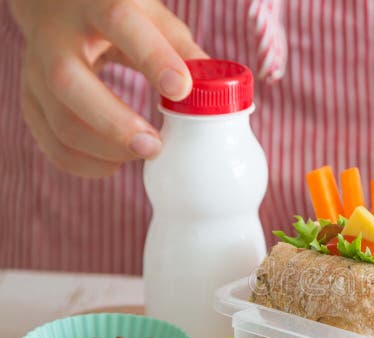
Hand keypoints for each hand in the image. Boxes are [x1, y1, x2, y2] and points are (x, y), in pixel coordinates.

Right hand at [9, 0, 206, 177]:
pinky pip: (50, 141)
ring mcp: (36, 70)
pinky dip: (84, 163)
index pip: (120, 22)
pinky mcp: (30, 99)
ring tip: (144, 153)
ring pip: (58, 119)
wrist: (58, 7)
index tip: (182, 89)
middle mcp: (56, 36)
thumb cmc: (120, 16)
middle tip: (153, 146)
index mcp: (96, 4)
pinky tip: (115, 163)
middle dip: (113, 122)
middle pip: (68, 81)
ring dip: (103, 149)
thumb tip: (219, 91)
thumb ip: (183, 50)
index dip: (153, 58)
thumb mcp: (153, 18)